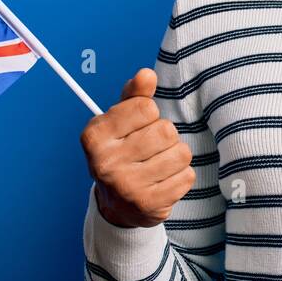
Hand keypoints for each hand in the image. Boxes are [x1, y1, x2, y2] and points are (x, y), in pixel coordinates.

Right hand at [79, 68, 194, 227]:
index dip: (149, 115)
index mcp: (95, 136)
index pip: (146, 108)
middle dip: (166, 137)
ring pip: (180, 154)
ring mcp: (127, 187)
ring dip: (176, 157)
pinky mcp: (149, 206)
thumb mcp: (120, 121)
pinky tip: (163, 181)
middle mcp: (106, 163)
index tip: (138, 127)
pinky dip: (181, 177)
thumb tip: (147, 74)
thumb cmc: (123, 151)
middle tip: (151, 149)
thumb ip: (134, 96)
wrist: (118, 205)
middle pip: (166, 131)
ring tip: (159, 165)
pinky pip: (187, 177)